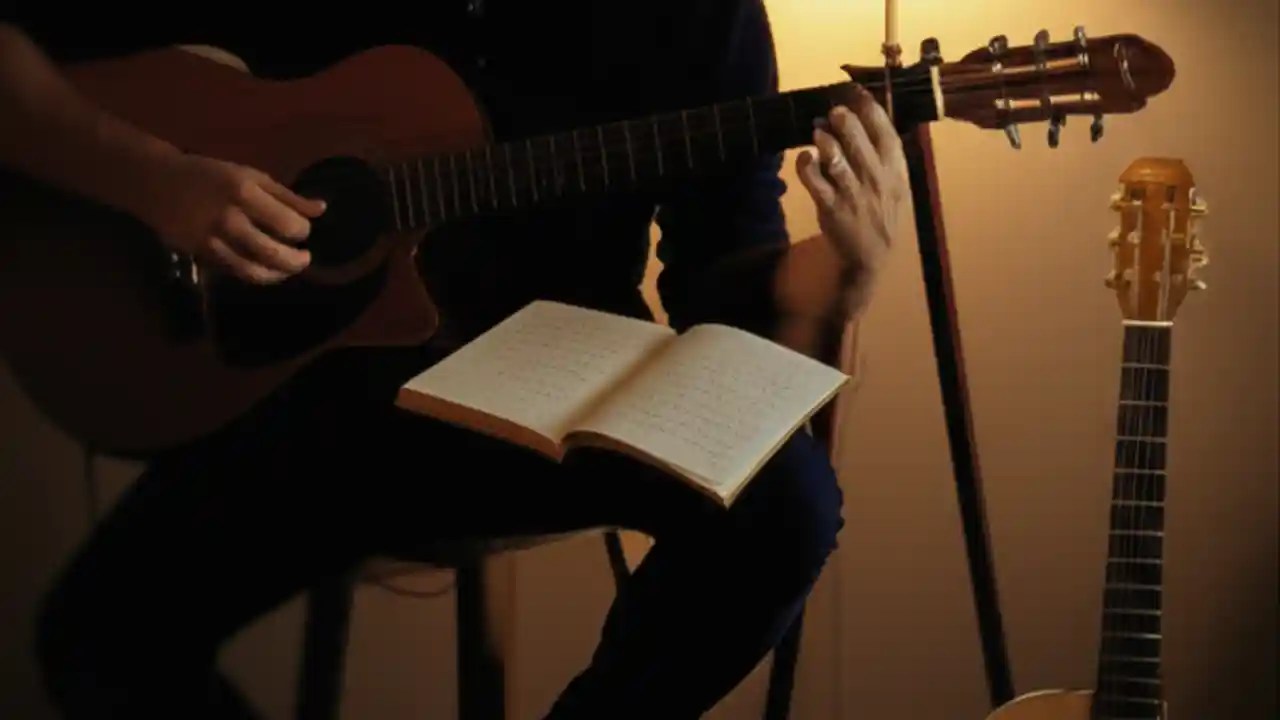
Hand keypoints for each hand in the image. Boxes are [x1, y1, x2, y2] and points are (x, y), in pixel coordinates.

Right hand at [138, 154, 325, 283]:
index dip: (303, 231)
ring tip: (288, 268)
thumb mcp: (251, 176)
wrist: (158, 183)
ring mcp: (213, 240)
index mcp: (246, 193)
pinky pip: (235, 272)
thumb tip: (322, 209)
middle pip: (275, 253)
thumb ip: (287, 196)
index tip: (302, 230)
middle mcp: (230, 219)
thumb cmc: (211, 175)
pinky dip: (255, 274)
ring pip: (255, 271)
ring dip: (278, 274)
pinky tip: (265, 268)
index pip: (290, 225)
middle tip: (304, 258)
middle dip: (297, 261)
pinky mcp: (201, 255)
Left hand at [795, 85, 907, 281]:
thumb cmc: (882, 210)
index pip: (885, 131)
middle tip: (833, 112)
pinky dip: (805, 163)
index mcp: (895, 169)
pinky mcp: (830, 206)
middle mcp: (876, 178)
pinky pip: (813, 179)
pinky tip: (804, 157)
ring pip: (835, 157)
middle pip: (858, 139)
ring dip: (824, 138)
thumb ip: (885, 152)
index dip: (869, 107)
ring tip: (817, 131)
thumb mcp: (896, 182)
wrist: (871, 254)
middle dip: (843, 119)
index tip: (856, 91)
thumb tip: (864, 114)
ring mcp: (852, 193)